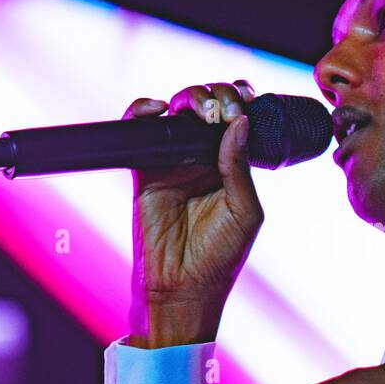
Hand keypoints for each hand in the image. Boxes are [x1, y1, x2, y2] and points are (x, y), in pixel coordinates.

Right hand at [124, 81, 263, 347]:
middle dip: (218, 94)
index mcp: (233, 164)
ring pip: (177, 110)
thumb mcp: (244, 211)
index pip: (239, 118)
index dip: (241, 99)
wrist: (182, 289)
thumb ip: (239, 167)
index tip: (244, 104)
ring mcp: (173, 160)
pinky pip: (139, 130)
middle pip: (209, 105)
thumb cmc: (220, 257)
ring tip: (201, 111)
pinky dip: (142, 110)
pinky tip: (156, 108)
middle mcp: (204, 157)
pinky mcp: (144, 168)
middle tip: (223, 110)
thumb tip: (239, 123)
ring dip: (189, 98)